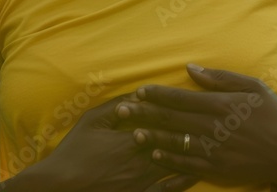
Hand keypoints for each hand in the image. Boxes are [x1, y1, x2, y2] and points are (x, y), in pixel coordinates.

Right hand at [19, 90, 200, 191]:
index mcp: (133, 138)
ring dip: (196, 158)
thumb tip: (140, 93)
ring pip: (178, 169)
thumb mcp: (92, 120)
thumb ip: (118, 104)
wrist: (60, 186)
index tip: (199, 106)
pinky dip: (182, 184)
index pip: (166, 123)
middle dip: (197, 135)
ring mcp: (143, 182)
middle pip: (177, 145)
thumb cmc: (74, 150)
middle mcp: (143, 161)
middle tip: (216, 125)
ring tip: (214, 149)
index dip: (184, 115)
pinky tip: (194, 177)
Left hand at [116, 64, 276, 187]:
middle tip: (121, 109)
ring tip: (131, 132)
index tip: (139, 90)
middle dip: (144, 113)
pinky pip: (185, 163)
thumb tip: (192, 67)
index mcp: (220, 105)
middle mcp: (212, 127)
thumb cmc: (275, 118)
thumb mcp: (254, 88)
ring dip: (150, 136)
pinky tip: (154, 154)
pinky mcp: (215, 168)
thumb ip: (221, 78)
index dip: (157, 94)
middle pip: (171, 119)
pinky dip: (168, 159)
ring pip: (173, 142)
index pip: (180, 97)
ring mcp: (212, 150)